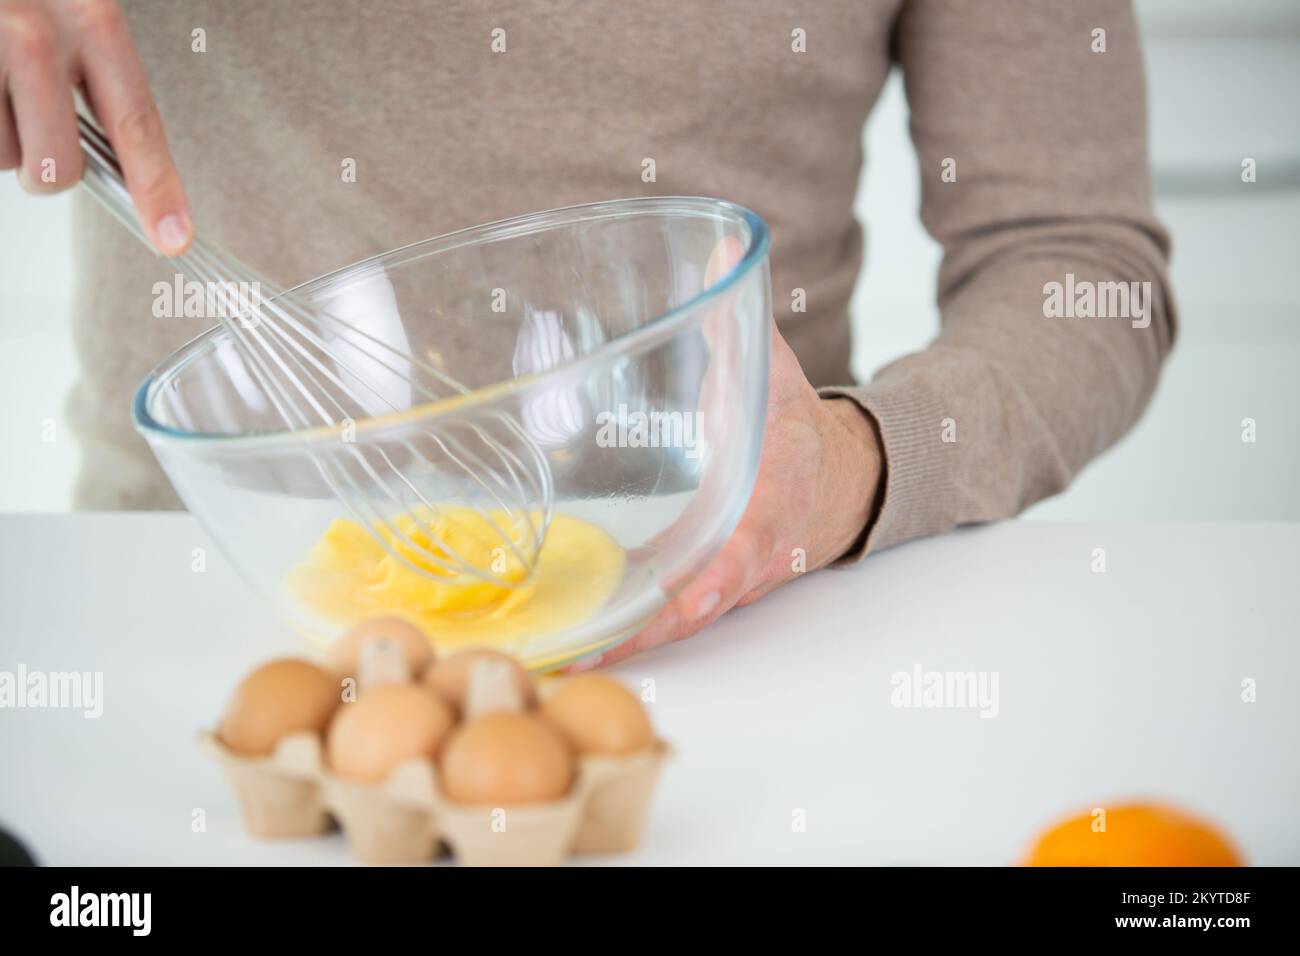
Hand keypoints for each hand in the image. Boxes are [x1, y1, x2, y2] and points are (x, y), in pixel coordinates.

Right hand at [0, 0, 190, 252]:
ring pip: (1, 155)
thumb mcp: (76, 6)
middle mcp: (35, 33)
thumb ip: (96, 75)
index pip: (137, 122)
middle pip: (58, 164)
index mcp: (92, 16)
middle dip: (48, 174)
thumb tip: (122, 171)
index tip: (174, 237)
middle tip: (37, 144)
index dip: (157, 188)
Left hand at [585, 320, 883, 668]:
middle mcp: (744, 556)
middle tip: (585, 651)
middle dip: (646, 631)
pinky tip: (563, 642)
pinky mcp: (696, 588)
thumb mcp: (776, 375)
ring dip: (621, 644)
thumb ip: (742, 326)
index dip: (724, 572)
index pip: (750, 541)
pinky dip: (617, 634)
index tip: (696, 596)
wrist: (832, 485)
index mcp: (770, 502)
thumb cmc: (797, 431)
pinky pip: (657, 616)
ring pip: (672, 623)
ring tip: (553, 657)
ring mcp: (720, 581)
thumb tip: (715, 250)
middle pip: (697, 606)